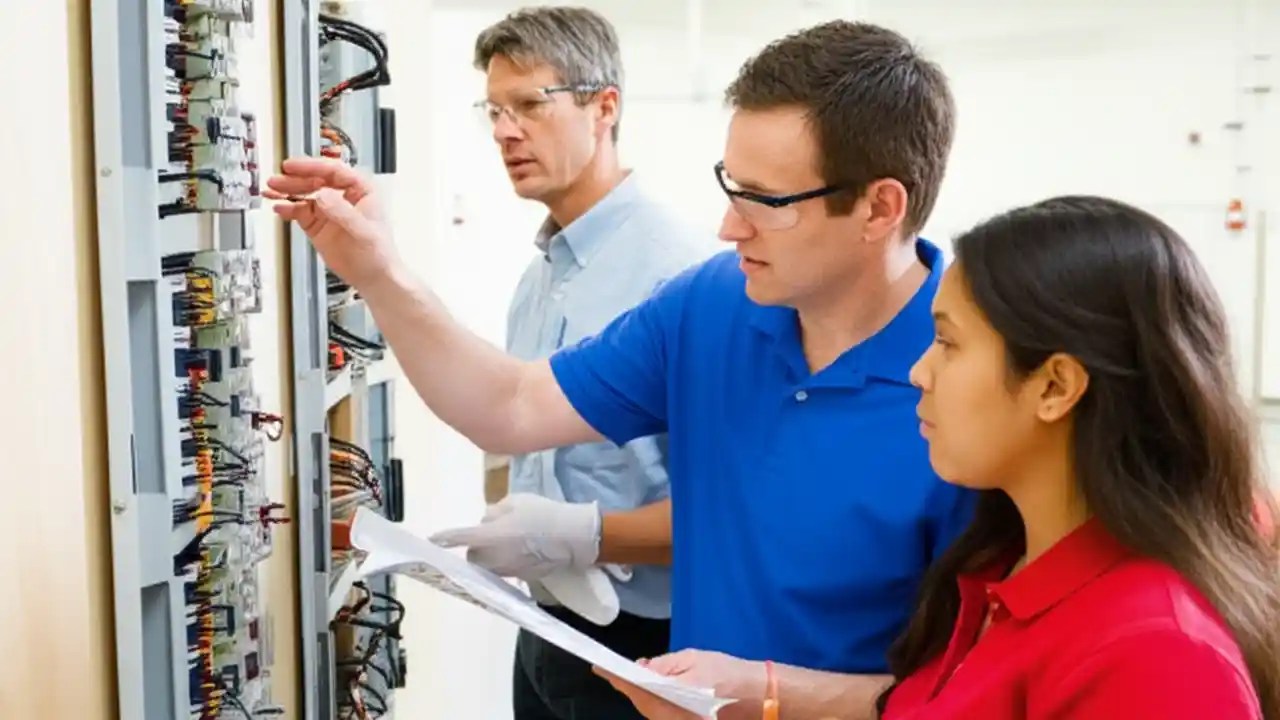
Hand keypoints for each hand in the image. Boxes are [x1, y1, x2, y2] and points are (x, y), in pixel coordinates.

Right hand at [264, 156, 395, 289]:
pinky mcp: (318, 225)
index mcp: (361, 191)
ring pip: (305, 195)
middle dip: (295, 180)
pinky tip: (279, 208)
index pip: (334, 172)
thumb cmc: (379, 253)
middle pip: (316, 181)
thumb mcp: (363, 231)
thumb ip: (342, 212)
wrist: (374, 278)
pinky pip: (300, 212)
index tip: (292, 167)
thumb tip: (322, 195)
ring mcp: (329, 211)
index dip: (312, 167)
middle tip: (277, 180)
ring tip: (271, 191)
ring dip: (288, 192)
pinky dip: (288, 209)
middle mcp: (343, 197)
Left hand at [430, 493, 600, 579]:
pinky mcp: (520, 577)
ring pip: (488, 566)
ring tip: (510, 541)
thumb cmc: (543, 513)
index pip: (460, 537)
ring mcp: (507, 570)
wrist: (572, 537)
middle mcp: (493, 558)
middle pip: (473, 557)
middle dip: (477, 547)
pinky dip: (507, 560)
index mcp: (489, 536)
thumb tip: (487, 521)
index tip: (433, 541)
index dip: (445, 538)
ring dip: (491, 555)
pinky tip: (524, 549)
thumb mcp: (516, 501)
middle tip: (492, 533)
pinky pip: (505, 569)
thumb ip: (495, 512)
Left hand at [596, 650, 765, 719]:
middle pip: (641, 702)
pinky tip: (655, 691)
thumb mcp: (693, 660)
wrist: (759, 696)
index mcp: (671, 698)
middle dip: (628, 686)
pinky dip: (654, 702)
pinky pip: (662, 715)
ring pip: (650, 710)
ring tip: (633, 677)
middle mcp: (669, 718)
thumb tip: (641, 667)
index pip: (635, 688)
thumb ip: (664, 665)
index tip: (599, 667)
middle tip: (615, 669)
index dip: (616, 677)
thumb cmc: (726, 674)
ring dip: (641, 695)